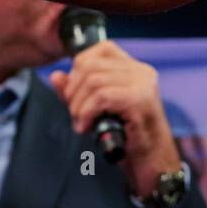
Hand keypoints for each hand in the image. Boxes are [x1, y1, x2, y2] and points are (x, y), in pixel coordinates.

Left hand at [50, 39, 182, 199]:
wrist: (150, 158)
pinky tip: (86, 127)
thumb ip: (77, 91)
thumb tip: (56, 76)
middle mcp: (141, 71)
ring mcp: (142, 83)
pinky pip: (100, 97)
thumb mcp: (96, 109)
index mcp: (135, 69)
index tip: (77, 90)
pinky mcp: (139, 99)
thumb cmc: (126, 135)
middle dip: (73, 91)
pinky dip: (85, 113)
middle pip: (91, 65)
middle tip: (76, 113)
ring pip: (93, 81)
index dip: (81, 65)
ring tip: (81, 122)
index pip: (103, 48)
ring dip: (77, 106)